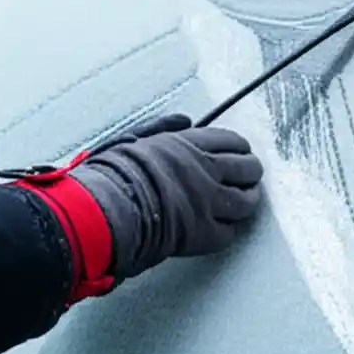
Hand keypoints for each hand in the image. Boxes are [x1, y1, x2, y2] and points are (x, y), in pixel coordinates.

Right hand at [70, 114, 263, 278]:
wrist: (102, 210)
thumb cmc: (108, 175)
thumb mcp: (132, 138)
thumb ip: (162, 128)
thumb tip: (185, 120)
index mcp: (187, 146)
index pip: (230, 141)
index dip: (240, 147)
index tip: (242, 151)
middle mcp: (204, 172)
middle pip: (247, 168)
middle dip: (251, 171)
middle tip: (250, 175)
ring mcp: (207, 204)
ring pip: (246, 201)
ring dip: (249, 199)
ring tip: (248, 199)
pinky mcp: (203, 234)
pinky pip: (230, 232)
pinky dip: (230, 228)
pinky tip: (227, 226)